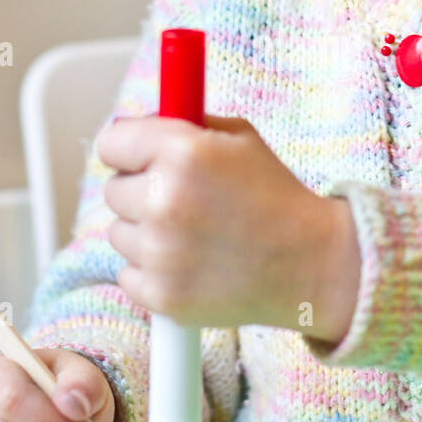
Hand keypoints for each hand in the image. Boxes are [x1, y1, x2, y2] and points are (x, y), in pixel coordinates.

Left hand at [97, 114, 359, 339]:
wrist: (311, 262)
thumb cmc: (274, 195)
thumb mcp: (239, 138)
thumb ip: (183, 125)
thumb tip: (131, 128)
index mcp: (182, 153)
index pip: (111, 143)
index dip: (129, 149)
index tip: (142, 159)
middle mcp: (164, 200)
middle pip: (113, 190)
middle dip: (142, 192)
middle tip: (186, 201)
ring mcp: (160, 253)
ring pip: (118, 234)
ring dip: (146, 234)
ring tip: (195, 235)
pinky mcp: (162, 295)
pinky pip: (128, 274)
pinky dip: (152, 271)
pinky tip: (191, 264)